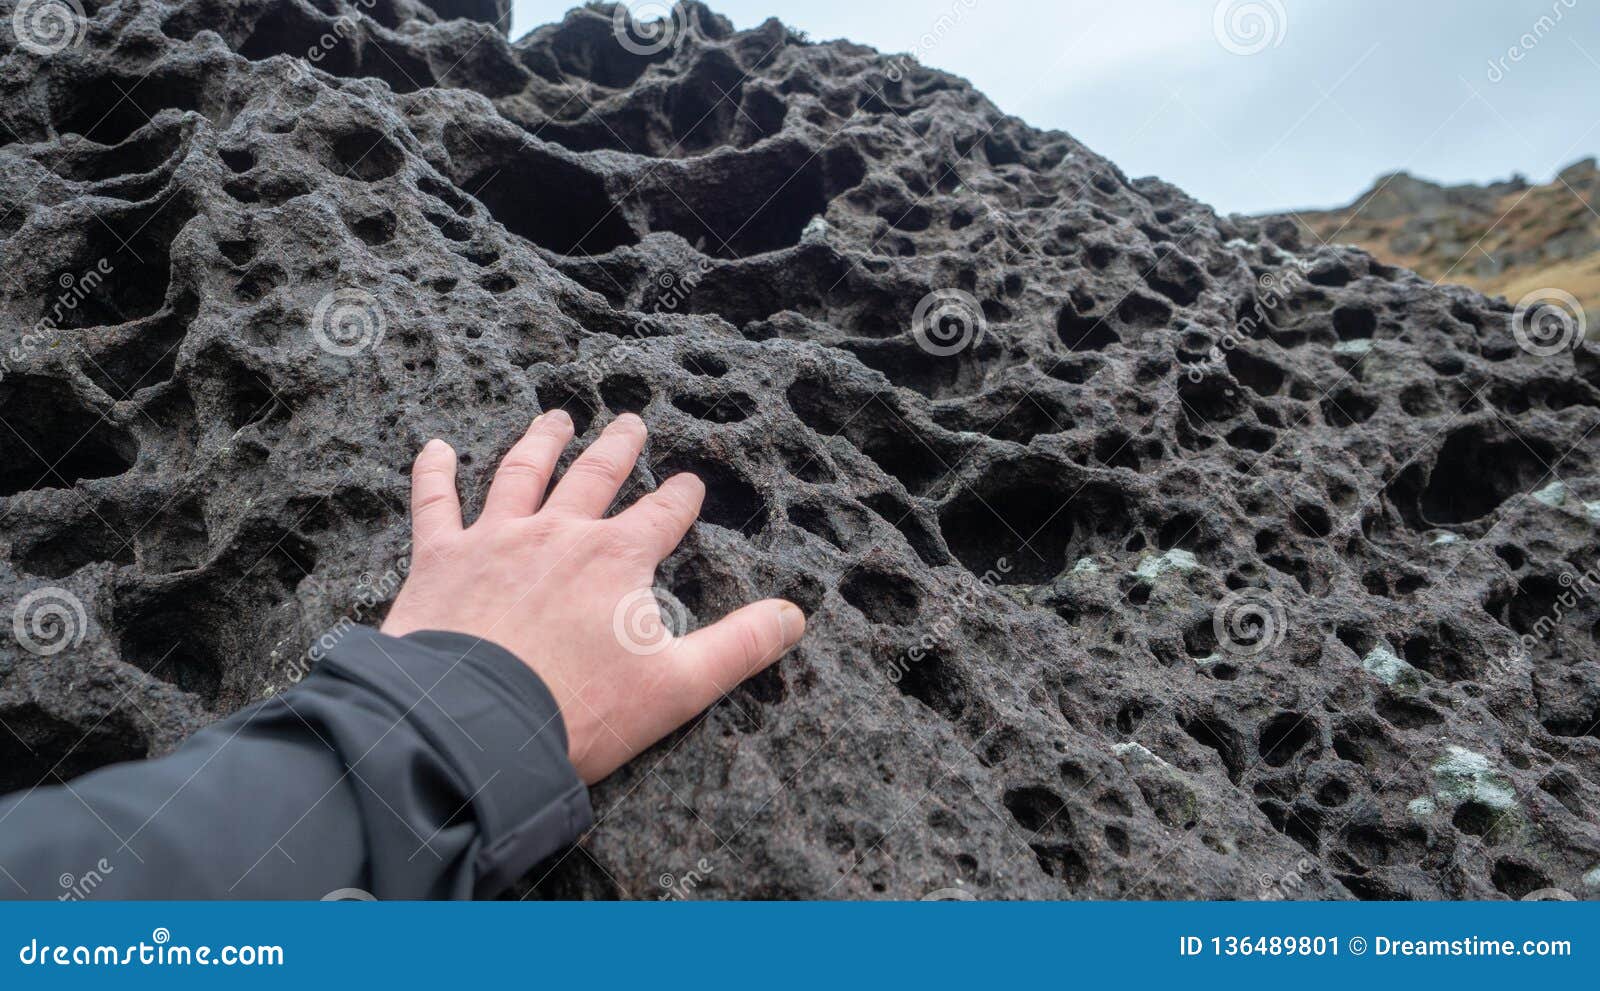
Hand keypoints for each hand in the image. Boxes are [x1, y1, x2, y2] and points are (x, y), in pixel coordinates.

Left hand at [380, 411, 805, 783]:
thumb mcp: (679, 686)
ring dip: (541, 442)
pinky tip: (435, 448)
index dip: (680, 498)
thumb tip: (795, 616)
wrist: (474, 727)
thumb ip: (740, 646)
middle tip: (631, 423)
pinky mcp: (441, 561)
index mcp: (618, 559)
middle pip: (596, 478)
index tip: (689, 484)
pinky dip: (434, 473)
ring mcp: (496, 541)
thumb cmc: (579, 709)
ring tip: (555, 419)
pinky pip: (436, 504)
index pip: (662, 516)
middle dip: (618, 449)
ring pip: (522, 474)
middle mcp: (559, 534)